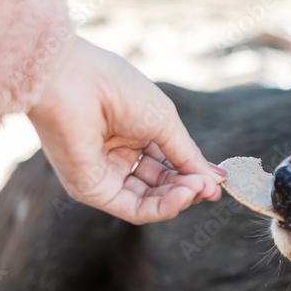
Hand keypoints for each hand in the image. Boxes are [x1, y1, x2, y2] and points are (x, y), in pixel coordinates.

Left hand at [27, 37, 224, 223]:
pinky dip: (162, 208)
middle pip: (161, 184)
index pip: (169, 162)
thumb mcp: (164, 122)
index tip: (218, 182)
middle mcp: (117, 155)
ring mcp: (105, 175)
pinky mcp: (93, 191)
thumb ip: (187, 155)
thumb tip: (214, 180)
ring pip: (151, 200)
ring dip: (179, 198)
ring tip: (197, 189)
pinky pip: (134, 208)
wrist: (73, 82)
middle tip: (210, 189)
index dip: (193, 173)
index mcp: (132, 132)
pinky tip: (182, 195)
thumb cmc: (117, 89)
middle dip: (188, 187)